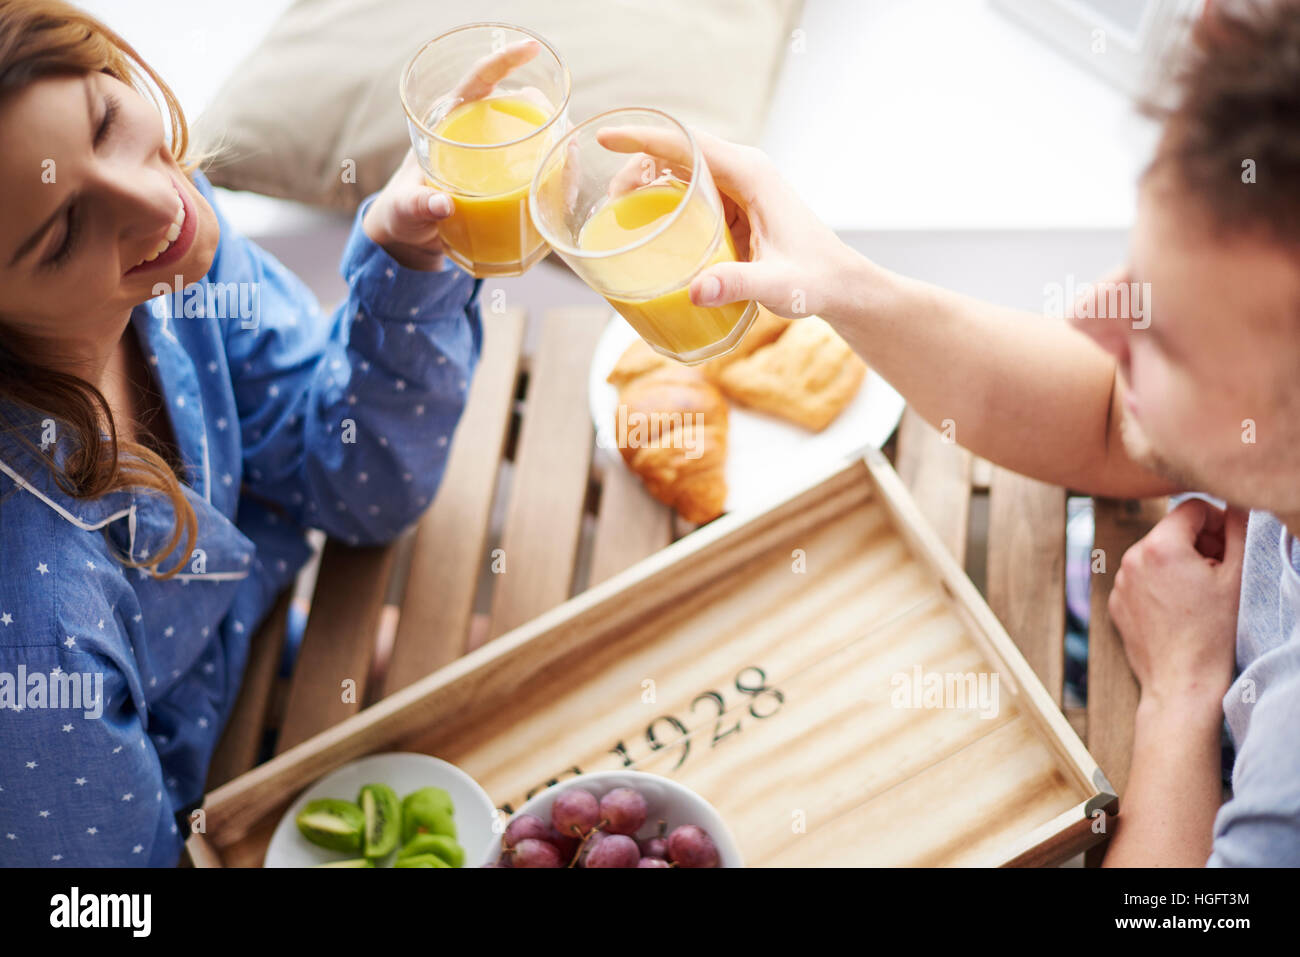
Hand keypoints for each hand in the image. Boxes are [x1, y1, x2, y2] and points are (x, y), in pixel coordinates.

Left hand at [364, 38, 544, 270]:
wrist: (411, 236)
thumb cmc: (401, 213)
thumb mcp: (404, 208)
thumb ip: (418, 205)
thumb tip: (442, 205)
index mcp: (448, 122)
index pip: (478, 80)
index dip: (504, 61)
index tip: (532, 49)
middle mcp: (476, 132)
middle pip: (518, 107)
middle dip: (546, 115)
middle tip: (564, 140)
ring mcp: (494, 157)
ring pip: (534, 139)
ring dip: (557, 149)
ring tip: (570, 170)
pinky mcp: (506, 181)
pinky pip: (536, 171)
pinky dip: (554, 177)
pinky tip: (566, 192)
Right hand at [594, 127, 863, 318]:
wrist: (841, 285)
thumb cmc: (815, 280)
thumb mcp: (777, 285)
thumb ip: (738, 284)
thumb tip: (695, 291)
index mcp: (751, 173)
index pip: (687, 143)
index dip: (643, 138)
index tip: (606, 139)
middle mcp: (743, 170)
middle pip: (677, 152)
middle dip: (636, 167)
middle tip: (609, 205)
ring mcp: (739, 187)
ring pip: (682, 171)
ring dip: (647, 184)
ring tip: (619, 215)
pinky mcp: (736, 206)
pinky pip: (692, 192)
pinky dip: (664, 200)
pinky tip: (646, 224)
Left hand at [1107, 498, 1246, 712]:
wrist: (1182, 683)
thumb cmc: (1214, 633)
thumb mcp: (1237, 576)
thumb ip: (1239, 530)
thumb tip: (1236, 505)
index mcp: (1158, 546)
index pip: (1190, 508)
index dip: (1217, 521)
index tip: (1229, 546)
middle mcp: (1130, 559)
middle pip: (1171, 531)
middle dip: (1199, 544)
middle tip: (1220, 571)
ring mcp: (1119, 583)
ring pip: (1155, 555)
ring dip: (1180, 564)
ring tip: (1201, 594)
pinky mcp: (1116, 603)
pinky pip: (1141, 579)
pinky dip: (1161, 585)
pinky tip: (1180, 609)